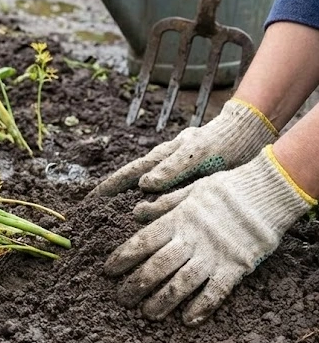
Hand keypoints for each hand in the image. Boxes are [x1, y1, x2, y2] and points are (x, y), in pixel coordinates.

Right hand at [90, 99, 277, 196]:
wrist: (250, 130)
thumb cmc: (226, 142)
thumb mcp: (199, 155)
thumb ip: (172, 169)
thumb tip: (142, 185)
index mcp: (165, 156)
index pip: (130, 174)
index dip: (111, 186)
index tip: (92, 199)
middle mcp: (168, 161)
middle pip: (135, 178)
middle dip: (116, 192)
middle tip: (97, 208)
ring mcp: (179, 166)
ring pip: (151, 184)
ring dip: (136, 197)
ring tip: (121, 212)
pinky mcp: (193, 173)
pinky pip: (169, 188)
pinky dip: (157, 198)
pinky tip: (157, 208)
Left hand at [104, 146, 315, 324]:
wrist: (267, 192)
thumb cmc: (225, 189)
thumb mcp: (189, 190)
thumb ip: (163, 204)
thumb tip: (136, 211)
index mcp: (177, 220)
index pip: (142, 241)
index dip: (123, 258)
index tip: (108, 271)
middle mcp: (191, 239)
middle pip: (157, 267)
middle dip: (136, 285)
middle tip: (121, 300)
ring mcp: (213, 255)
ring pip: (181, 283)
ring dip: (162, 301)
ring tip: (147, 314)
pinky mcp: (236, 267)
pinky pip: (215, 292)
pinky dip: (201, 307)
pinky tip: (188, 320)